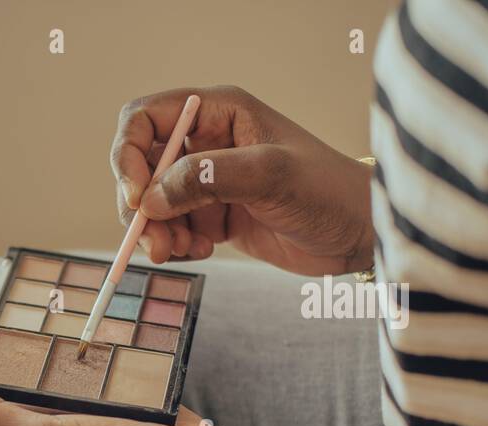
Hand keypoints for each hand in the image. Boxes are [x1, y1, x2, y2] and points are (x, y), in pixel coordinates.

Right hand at [110, 86, 374, 274]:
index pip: (145, 120)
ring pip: (152, 204)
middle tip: (156, 241)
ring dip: (157, 232)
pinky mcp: (213, 215)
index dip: (128, 155)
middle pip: (140, 167)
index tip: (135, 197)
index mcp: (217, 113)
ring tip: (184, 250)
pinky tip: (203, 251)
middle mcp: (206, 142)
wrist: (359, 232)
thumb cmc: (328, 190)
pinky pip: (172, 229)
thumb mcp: (270, 176)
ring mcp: (207, 181)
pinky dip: (176, 245)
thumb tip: (152, 198)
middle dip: (140, 206)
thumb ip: (208, 178)